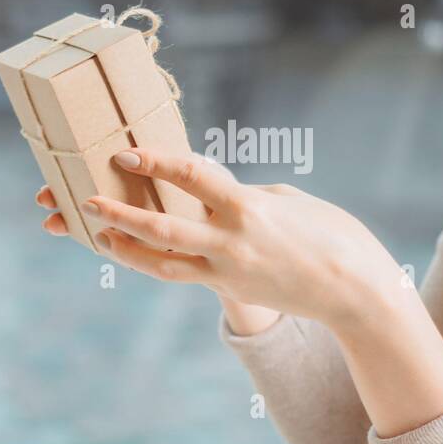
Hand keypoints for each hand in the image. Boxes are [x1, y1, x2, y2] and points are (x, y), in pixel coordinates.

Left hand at [36, 149, 404, 329]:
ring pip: (163, 261)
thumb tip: (219, 194)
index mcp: (249, 208)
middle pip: (163, 227)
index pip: (193, 177)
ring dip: (126, 246)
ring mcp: (229, 271)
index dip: (156, 162)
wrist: (356, 291)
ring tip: (98, 233)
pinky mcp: (231, 289)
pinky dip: (153, 261)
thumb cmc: (333, 234)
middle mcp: (232, 242)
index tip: (126, 152)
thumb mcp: (290, 199)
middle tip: (87, 200)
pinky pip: (182, 274)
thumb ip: (246, 195)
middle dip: (122, 213)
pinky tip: (132, 251)